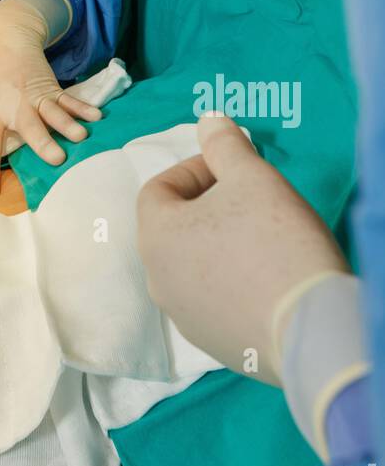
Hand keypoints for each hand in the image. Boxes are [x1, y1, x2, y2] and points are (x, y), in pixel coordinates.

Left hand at [0, 0, 101, 201]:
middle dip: (43, 141)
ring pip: (53, 112)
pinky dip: (82, 108)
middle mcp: (14, 105)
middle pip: (29, 126)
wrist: (5, 30)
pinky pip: (68, 99)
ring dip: (68, 124)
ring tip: (81, 137)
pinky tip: (97, 117)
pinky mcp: (51, 86)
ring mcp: (35, 94)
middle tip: (57, 158)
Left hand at [137, 112, 348, 382]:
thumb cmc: (274, 240)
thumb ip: (224, 145)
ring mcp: (182, 317)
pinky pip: (211, 300)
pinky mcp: (211, 345)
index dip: (194, 171)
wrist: (309, 327)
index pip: (158, 189)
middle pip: (173, 228)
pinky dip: (229, 282)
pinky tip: (265, 277)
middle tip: (248, 200)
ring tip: (260, 238)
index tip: (230, 169)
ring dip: (216, 245)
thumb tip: (208, 120)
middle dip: (206, 206)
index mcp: (155, 236)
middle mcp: (157, 280)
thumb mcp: (252, 177)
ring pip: (191, 265)